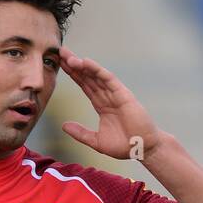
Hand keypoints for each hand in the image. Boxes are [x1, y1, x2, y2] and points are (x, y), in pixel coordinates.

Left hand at [58, 46, 161, 161]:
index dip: (73, 75)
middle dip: (75, 65)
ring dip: (83, 66)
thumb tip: (64, 126)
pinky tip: (86, 62)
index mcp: (101, 105)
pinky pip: (108, 79)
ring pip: (96, 76)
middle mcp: (107, 96)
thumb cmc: (124, 145)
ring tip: (69, 57)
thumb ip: (81, 133)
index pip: (85, 85)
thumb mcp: (96, 141)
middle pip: (88, 77)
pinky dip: (97, 70)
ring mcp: (115, 94)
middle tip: (61, 52)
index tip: (61, 65)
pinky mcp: (123, 94)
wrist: (142, 149)